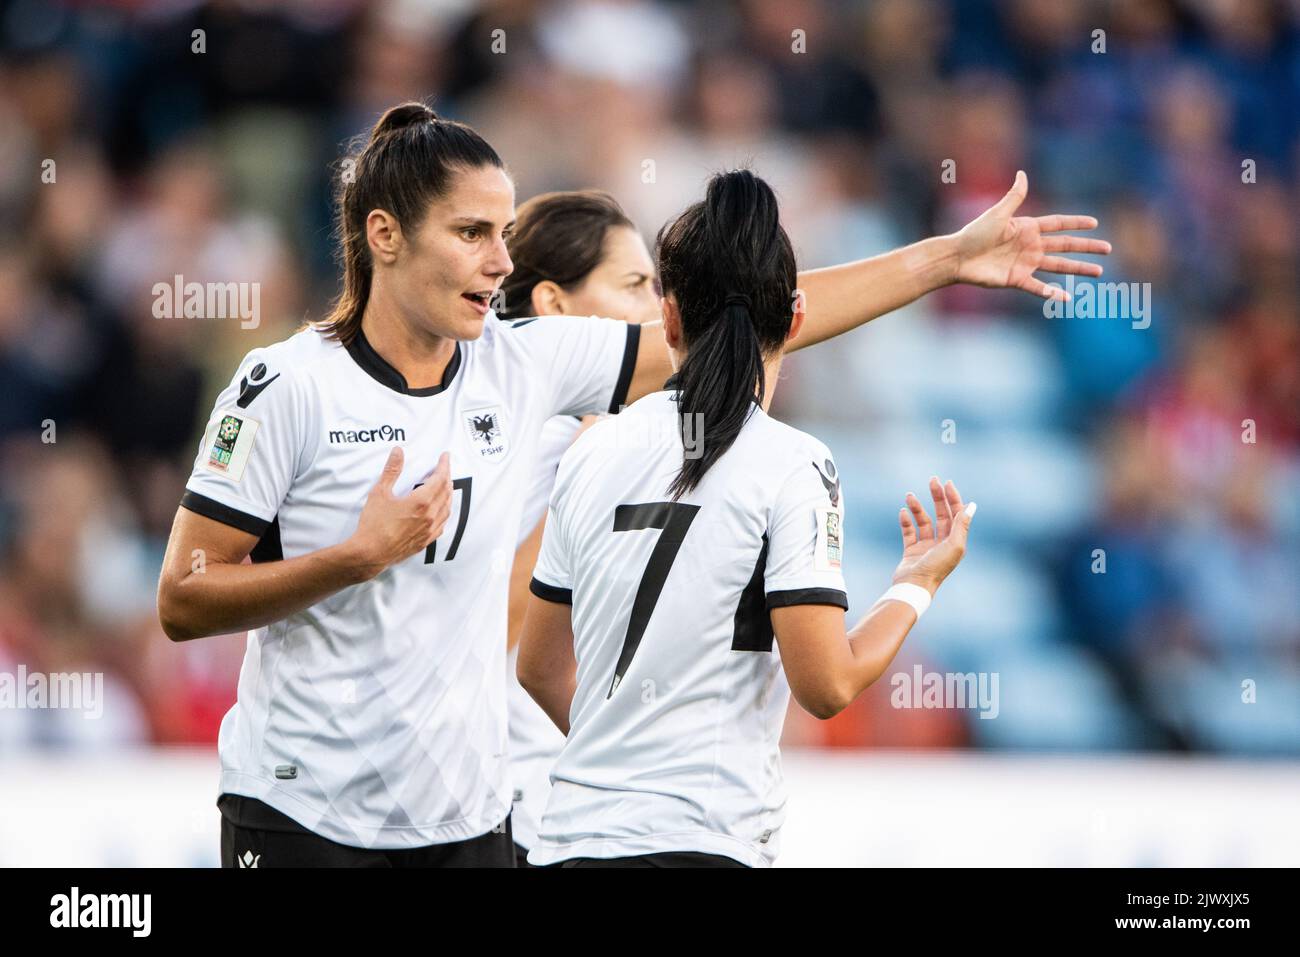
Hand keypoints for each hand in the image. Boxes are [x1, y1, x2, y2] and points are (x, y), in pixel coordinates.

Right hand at [348, 447, 451, 579]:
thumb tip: (398, 452)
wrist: (371, 553)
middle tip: (444, 468)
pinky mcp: (426, 541)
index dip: (444, 466)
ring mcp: (429, 530)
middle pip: (446, 492)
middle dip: (447, 477)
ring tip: (445, 486)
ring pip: (447, 508)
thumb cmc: (374, 524)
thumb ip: (391, 471)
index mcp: (421, 502)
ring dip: (448, 494)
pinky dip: (445, 512)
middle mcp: (430, 516)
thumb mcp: (380, 492)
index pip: (440, 479)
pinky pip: (442, 524)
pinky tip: (441, 511)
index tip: (445, 457)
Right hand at [892, 476, 974, 594]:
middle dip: (937, 497)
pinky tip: (903, 511)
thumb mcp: (954, 545)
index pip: (956, 514)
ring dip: (917, 507)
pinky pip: (909, 531)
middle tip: (932, 480)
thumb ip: (962, 524)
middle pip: (942, 514)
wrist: (914, 586)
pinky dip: (906, 521)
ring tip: (909, 495)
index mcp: (955, 542)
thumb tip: (972, 505)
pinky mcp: (911, 550)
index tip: (947, 483)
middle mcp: (942, 543)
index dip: (953, 498)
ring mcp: (926, 547)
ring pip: (923, 521)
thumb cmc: (937, 567)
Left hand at [950, 171, 1110, 301]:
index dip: (1076, 223)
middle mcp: (1030, 245)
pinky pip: (1038, 287)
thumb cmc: (975, 233)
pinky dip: (1053, 293)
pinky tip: (1067, 297)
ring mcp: (1025, 263)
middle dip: (1086, 247)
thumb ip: (1014, 196)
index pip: (1058, 224)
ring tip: (1098, 271)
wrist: (958, 257)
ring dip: (1078, 268)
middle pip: (1065, 245)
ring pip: (1058, 266)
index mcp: (1027, 228)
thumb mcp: (998, 213)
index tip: (1095, 223)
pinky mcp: (1017, 279)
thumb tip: (1023, 174)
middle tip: (1108, 249)